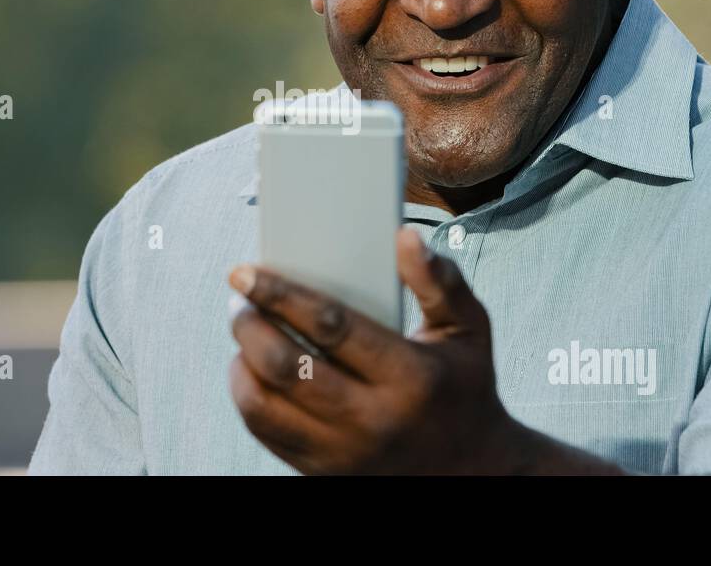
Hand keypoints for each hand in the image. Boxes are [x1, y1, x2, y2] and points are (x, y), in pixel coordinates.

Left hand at [227, 228, 526, 473]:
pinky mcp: (323, 471)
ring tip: (245, 330)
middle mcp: (372, 420)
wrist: (470, 469)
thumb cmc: (463, 390)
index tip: (248, 272)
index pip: (331, 328)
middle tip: (240, 298)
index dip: (282, 295)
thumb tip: (406, 239)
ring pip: (264, 406)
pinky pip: (266, 433)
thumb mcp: (468, 331)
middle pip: (286, 367)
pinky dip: (248, 396)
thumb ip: (440, 282)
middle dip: (250, 325)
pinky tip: (252, 369)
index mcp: (410, 378)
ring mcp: (343, 452)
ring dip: (242, 361)